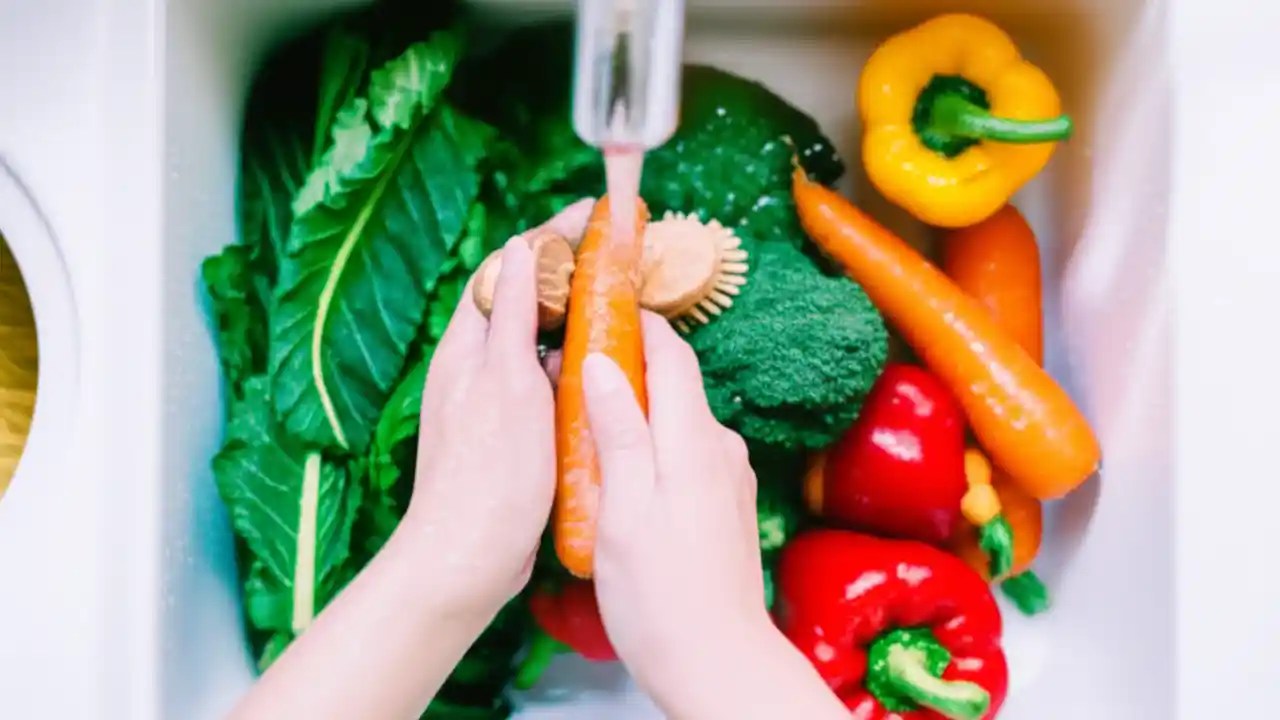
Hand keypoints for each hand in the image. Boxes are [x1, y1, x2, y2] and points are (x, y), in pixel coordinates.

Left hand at [402, 200, 593, 616]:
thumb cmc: (488, 475)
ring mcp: (492, 399)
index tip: (594, 216)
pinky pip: (545, 381)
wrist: (467, 558)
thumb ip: (512, 316)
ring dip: (575, 320)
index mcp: (469, 346)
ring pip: (537, 343)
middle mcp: (475, 366)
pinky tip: (602, 375)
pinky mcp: (510, 431)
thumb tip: (520, 250)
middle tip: (619, 257)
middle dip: (569, 273)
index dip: (551, 237)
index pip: (508, 269)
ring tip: (621, 307)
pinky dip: (574, 367)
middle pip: (524, 301)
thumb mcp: (506, 383)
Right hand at [581, 314, 847, 718]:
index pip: (670, 355)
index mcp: (692, 442)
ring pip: (677, 416)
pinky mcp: (725, 501)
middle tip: (574, 352)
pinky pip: (684, 449)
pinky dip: (651, 439)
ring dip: (636, 403)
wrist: (719, 664)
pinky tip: (618, 462)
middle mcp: (719, 448)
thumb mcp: (622, 513)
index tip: (598, 301)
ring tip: (584, 409)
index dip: (636, 321)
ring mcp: (727, 475)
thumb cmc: (661, 598)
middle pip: (674, 381)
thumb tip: (602, 363)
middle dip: (628, 359)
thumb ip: (617, 433)